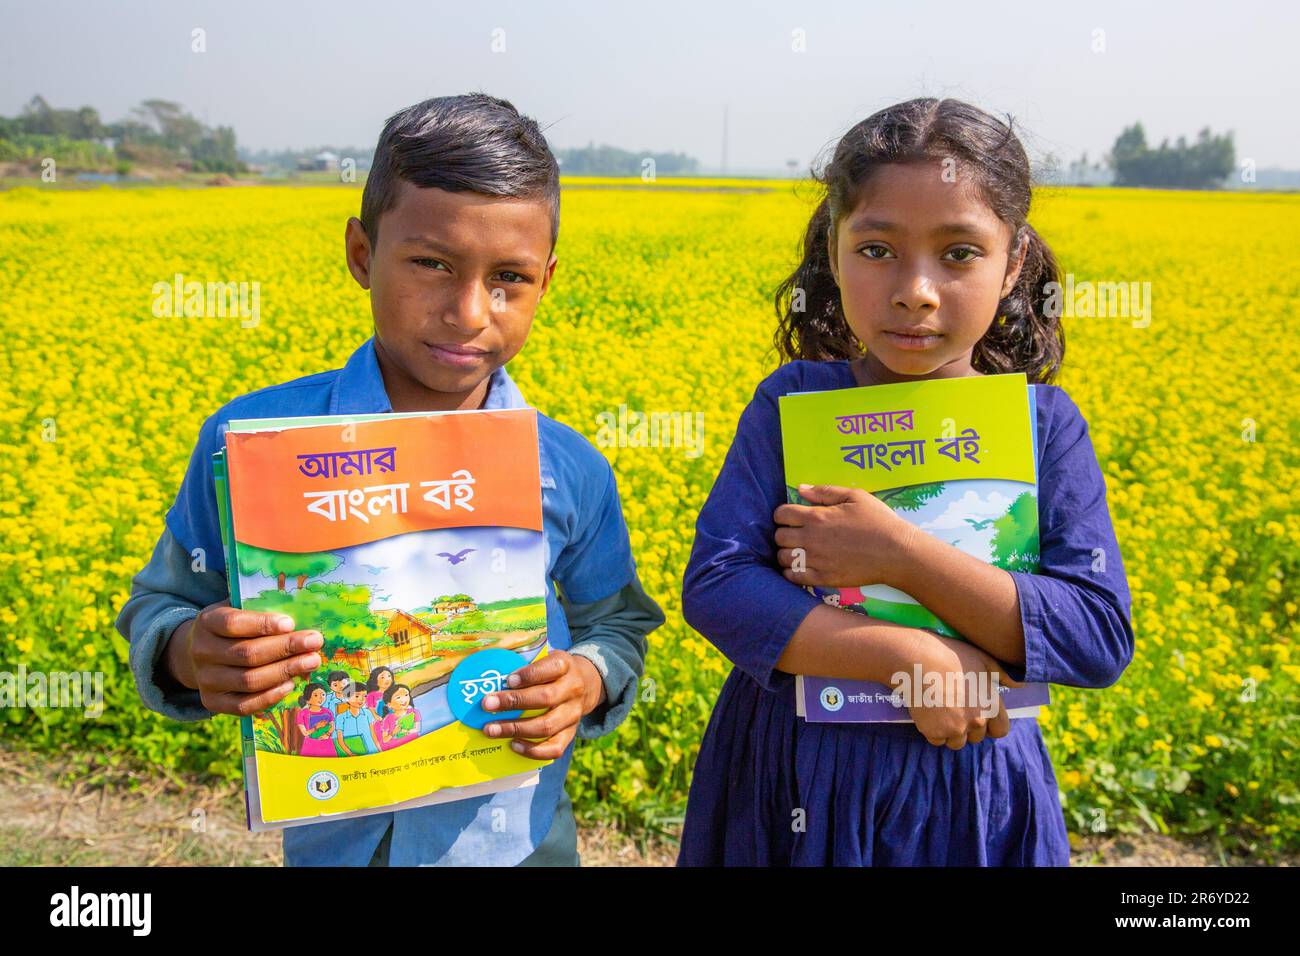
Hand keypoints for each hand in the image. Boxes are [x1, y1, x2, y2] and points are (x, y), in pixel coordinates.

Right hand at [164, 599, 322, 716]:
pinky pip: (244, 705)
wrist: (201, 652)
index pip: (233, 623)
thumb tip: (303, 614)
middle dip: (285, 648)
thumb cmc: (233, 627)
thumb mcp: (239, 608)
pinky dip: (270, 696)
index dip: (263, 624)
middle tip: (314, 642)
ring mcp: (206, 680)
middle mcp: (202, 652)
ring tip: (311, 661)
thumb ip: (263, 608)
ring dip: (285, 672)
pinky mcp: (212, 702)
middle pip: (247, 654)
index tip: (290, 623)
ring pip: (249, 681)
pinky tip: (290, 684)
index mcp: (207, 622)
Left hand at [480, 650, 604, 759]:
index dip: (529, 675)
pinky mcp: (571, 733)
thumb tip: (491, 678)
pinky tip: (513, 744)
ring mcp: (574, 714)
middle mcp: (573, 689)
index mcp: (565, 665)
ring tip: (491, 729)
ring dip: (515, 729)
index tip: (507, 680)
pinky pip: (554, 748)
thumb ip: (524, 665)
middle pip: (545, 698)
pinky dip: (532, 750)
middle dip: (513, 702)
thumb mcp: (545, 658)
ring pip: (546, 725)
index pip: (551, 668)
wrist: (585, 684)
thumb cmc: (553, 671)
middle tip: (487, 704)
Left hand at [774, 484, 913, 588]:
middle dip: (784, 533)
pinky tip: (800, 567)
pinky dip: (792, 572)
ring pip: (783, 558)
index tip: (792, 517)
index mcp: (817, 517)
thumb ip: (825, 491)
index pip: (781, 514)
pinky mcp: (823, 578)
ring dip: (787, 553)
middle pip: (779, 536)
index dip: (784, 514)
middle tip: (796, 534)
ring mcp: (816, 560)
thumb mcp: (855, 496)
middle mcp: (811, 539)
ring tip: (798, 551)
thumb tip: (800, 489)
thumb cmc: (879, 521)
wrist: (897, 553)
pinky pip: (794, 577)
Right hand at [903, 633, 1021, 749]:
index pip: (1001, 730)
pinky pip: (936, 740)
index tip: (978, 716)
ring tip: (940, 710)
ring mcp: (955, 729)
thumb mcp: (982, 659)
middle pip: (976, 737)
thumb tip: (1020, 685)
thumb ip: (1002, 675)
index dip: (990, 725)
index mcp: (991, 706)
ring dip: (949, 732)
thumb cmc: (951, 656)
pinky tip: (928, 712)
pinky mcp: (934, 732)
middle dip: (967, 727)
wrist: (918, 660)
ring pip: (956, 742)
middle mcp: (976, 721)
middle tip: (953, 707)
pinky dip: (932, 730)